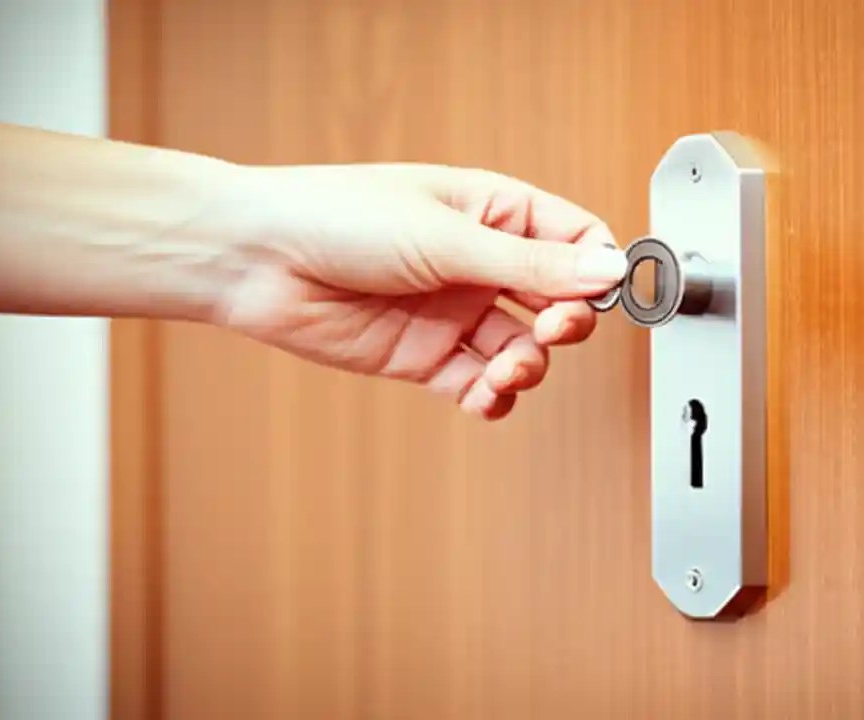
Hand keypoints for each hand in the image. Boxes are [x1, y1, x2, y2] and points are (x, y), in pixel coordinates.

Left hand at [214, 164, 627, 419]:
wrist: (255, 259)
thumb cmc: (337, 216)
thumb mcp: (447, 236)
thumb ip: (531, 262)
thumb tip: (607, 270)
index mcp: (493, 211)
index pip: (575, 239)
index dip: (599, 268)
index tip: (606, 294)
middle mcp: (479, 262)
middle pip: (556, 299)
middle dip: (565, 322)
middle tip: (553, 330)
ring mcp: (454, 312)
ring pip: (522, 349)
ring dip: (528, 366)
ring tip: (508, 370)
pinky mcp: (425, 356)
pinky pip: (478, 384)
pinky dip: (493, 397)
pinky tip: (486, 396)